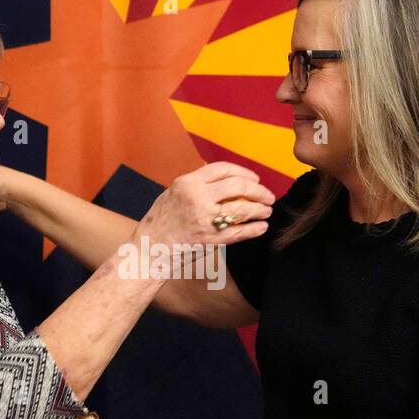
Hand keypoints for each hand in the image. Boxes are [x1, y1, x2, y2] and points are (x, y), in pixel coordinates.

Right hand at [136, 162, 273, 247]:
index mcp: (188, 183)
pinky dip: (254, 229)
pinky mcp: (211, 239)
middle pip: (239, 186)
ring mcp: (205, 220)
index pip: (224, 169)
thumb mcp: (174, 192)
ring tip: (267, 211)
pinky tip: (261, 227)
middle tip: (268, 196)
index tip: (255, 180)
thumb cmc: (162, 220)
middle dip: (259, 191)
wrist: (150, 248)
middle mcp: (197, 198)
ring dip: (260, 210)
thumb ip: (197, 183)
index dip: (245, 173)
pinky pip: (240, 232)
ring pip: (243, 209)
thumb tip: (223, 175)